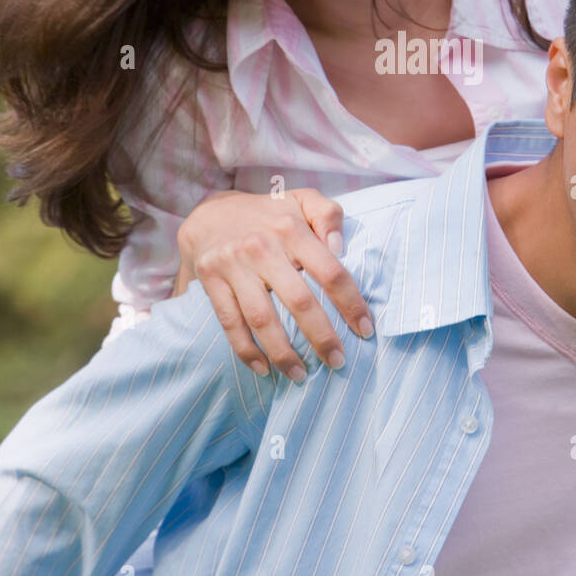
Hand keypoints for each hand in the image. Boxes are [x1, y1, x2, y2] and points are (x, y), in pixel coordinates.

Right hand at [175, 189, 374, 380]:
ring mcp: (234, 266)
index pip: (329, 272)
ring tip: (300, 375)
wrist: (209, 212)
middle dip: (321, 336)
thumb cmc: (268, 213)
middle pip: (298, 301)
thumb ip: (328, 215)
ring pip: (262, 318)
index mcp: (290, 228)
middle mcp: (262, 247)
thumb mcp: (302, 200)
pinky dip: (246, 350)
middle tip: (337, 361)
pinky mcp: (211, 281)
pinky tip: (263, 369)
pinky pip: (230, 322)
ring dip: (283, 352)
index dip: (351, 304)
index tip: (365, 330)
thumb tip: (340, 247)